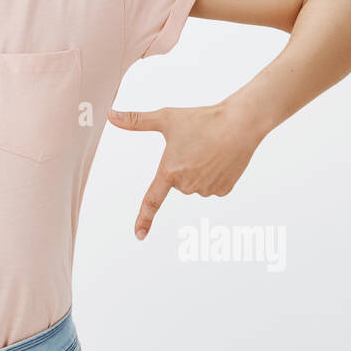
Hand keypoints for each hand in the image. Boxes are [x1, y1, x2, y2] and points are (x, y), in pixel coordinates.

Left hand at [106, 103, 262, 239]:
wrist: (240, 124)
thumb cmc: (202, 119)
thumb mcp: (166, 118)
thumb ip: (136, 121)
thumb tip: (110, 115)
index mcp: (170, 172)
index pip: (152, 200)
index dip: (144, 218)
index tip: (138, 235)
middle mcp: (187, 186)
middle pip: (177, 182)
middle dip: (182, 166)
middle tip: (195, 145)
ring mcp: (207, 190)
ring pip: (195, 184)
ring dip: (199, 170)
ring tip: (211, 149)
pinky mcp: (224, 190)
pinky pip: (212, 186)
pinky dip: (214, 174)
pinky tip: (221, 158)